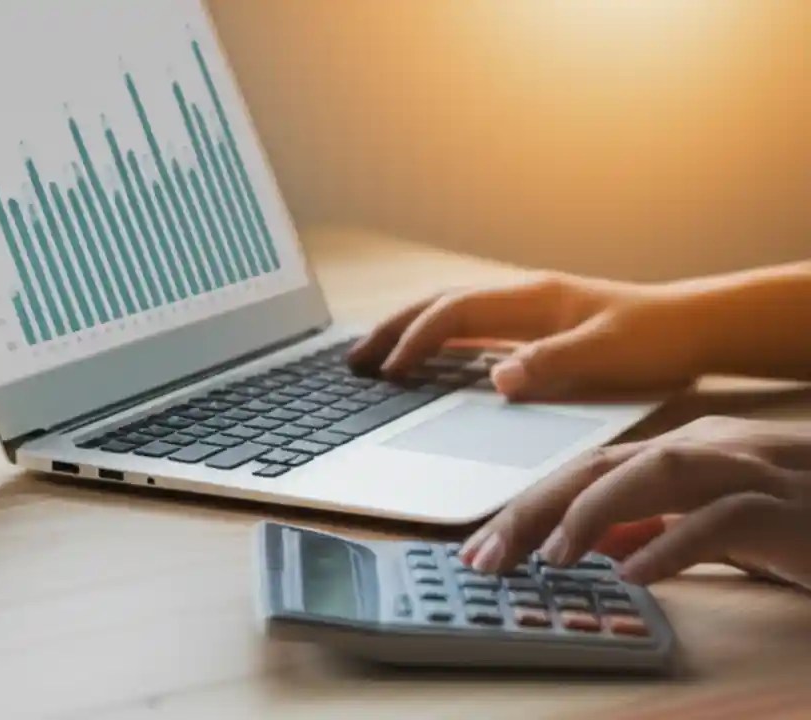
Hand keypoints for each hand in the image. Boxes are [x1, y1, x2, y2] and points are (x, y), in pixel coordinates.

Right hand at [346, 273, 703, 400]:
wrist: (698, 327)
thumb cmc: (659, 340)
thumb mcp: (609, 356)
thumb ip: (553, 364)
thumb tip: (496, 378)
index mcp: (532, 301)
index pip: (454, 314)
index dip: (416, 340)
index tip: (389, 372)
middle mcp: (522, 300)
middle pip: (438, 305)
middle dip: (392, 329)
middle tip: (354, 359)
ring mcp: (526, 312)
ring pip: (450, 315)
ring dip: (408, 333)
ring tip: (375, 358)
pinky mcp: (534, 328)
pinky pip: (470, 330)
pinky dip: (436, 341)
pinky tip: (429, 363)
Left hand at [458, 415, 810, 589]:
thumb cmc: (802, 519)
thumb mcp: (715, 523)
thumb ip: (655, 527)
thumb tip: (593, 547)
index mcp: (686, 449)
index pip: (588, 469)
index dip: (528, 505)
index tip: (480, 547)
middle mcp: (711, 448)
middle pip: (604, 465)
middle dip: (536, 509)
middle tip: (486, 556)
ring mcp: (752, 471)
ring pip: (658, 473)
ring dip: (595, 512)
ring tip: (551, 557)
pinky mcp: (789, 509)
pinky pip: (724, 520)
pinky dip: (675, 544)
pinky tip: (636, 574)